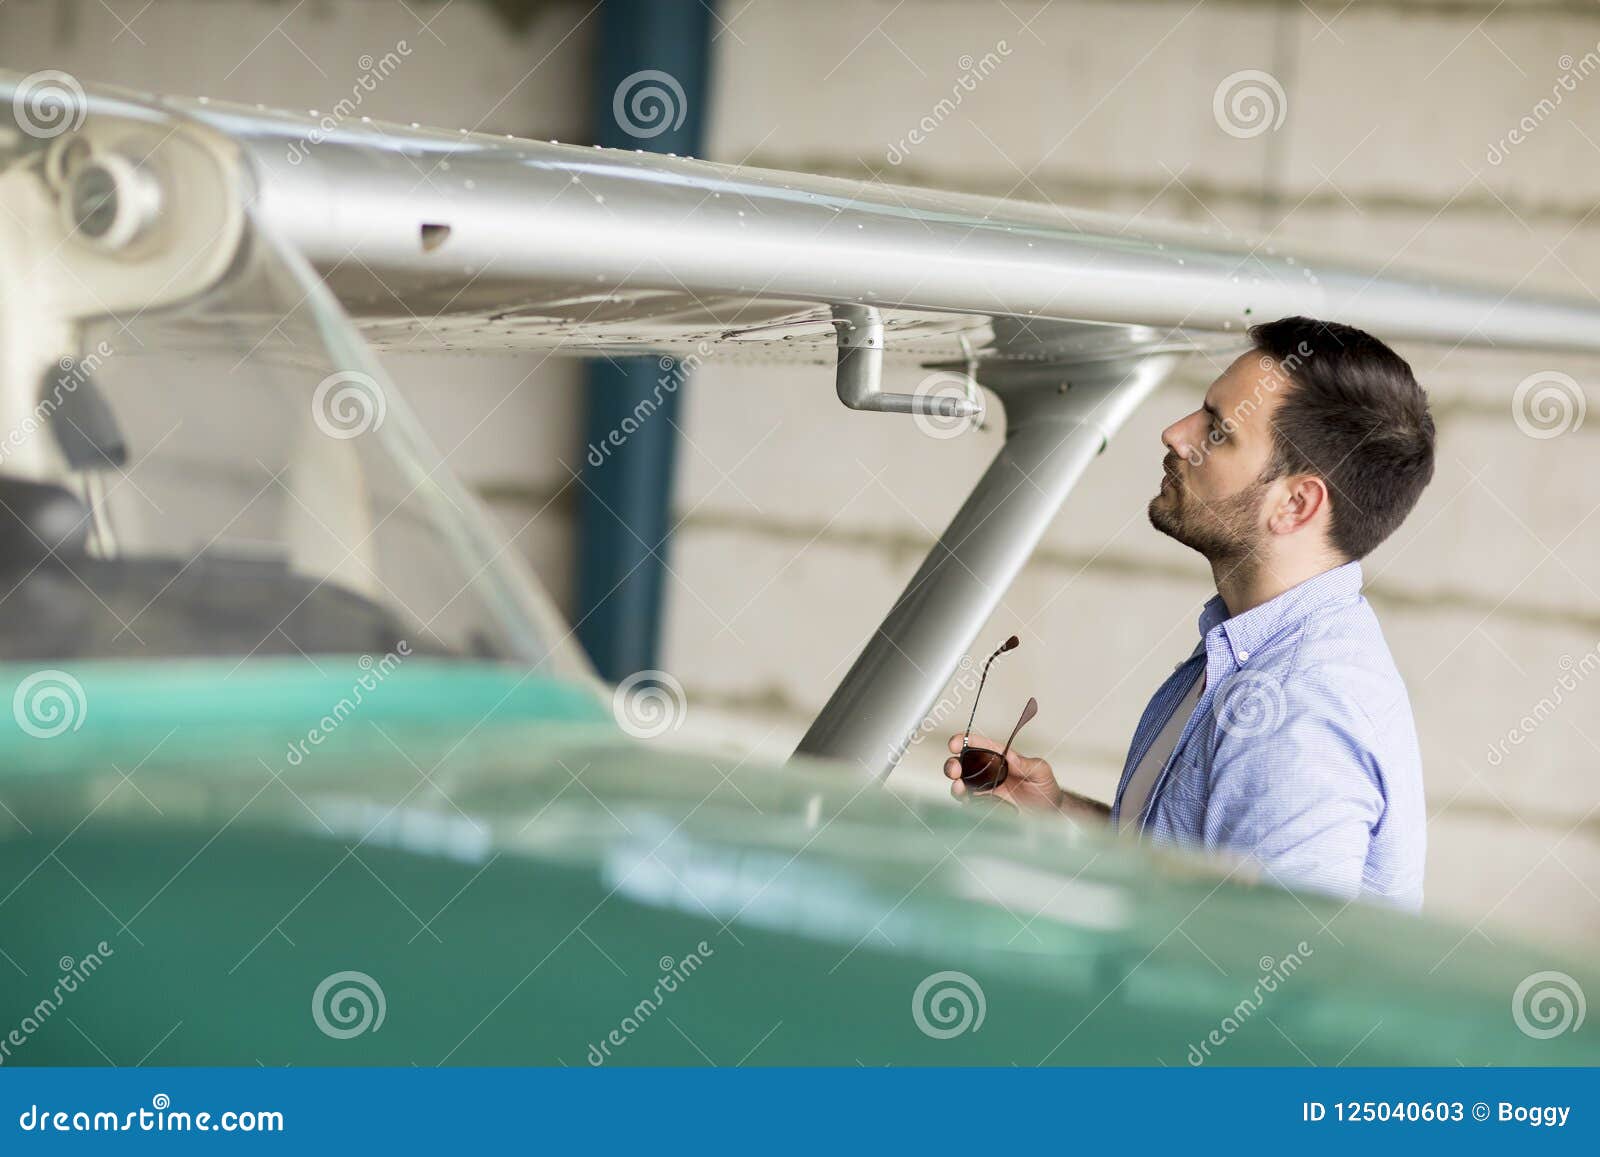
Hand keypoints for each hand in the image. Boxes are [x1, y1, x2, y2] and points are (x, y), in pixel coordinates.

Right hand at [944, 733, 1063, 811]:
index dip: (965, 741)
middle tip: (955, 769)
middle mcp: (987, 772)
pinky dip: (965, 802)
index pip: (978, 745)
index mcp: (999, 757)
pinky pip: (969, 804)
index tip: (956, 743)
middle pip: (962, 764)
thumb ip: (1027, 763)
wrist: (1048, 814)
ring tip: (959, 786)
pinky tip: (969, 801)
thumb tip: (1011, 756)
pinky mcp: (984, 807)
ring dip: (956, 784)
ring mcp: (984, 790)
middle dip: (953, 764)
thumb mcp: (1041, 772)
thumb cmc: (1044, 788)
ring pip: (961, 784)